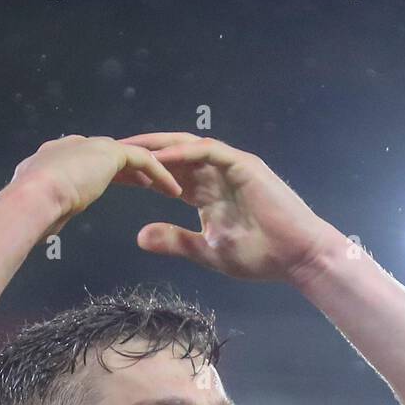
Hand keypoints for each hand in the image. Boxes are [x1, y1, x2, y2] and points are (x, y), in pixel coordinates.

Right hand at [10, 134, 182, 224]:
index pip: (88, 161)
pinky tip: (174, 190)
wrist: (31, 198)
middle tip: (153, 184)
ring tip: (172, 187)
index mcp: (57, 158)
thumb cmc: (30, 214)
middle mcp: (75, 146)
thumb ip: (51, 211)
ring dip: (153, 171)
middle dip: (134, 169)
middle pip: (113, 155)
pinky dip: (161, 174)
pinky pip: (144, 160)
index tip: (126, 186)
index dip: (109, 174)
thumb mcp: (42, 211)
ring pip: (132, 155)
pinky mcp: (109, 153)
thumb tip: (48, 225)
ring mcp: (92, 147)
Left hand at [117, 131, 342, 282]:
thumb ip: (174, 240)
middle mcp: (215, 173)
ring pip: (186, 146)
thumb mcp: (205, 251)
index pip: (167, 175)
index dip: (141, 174)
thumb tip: (138, 236)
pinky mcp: (243, 164)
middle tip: (109, 152)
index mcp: (206, 192)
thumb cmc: (258, 256)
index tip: (112, 177)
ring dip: (157, 146)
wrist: (296, 258)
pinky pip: (208, 152)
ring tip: (128, 148)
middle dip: (141, 153)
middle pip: (171, 154)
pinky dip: (184, 153)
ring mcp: (229, 166)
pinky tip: (161, 158)